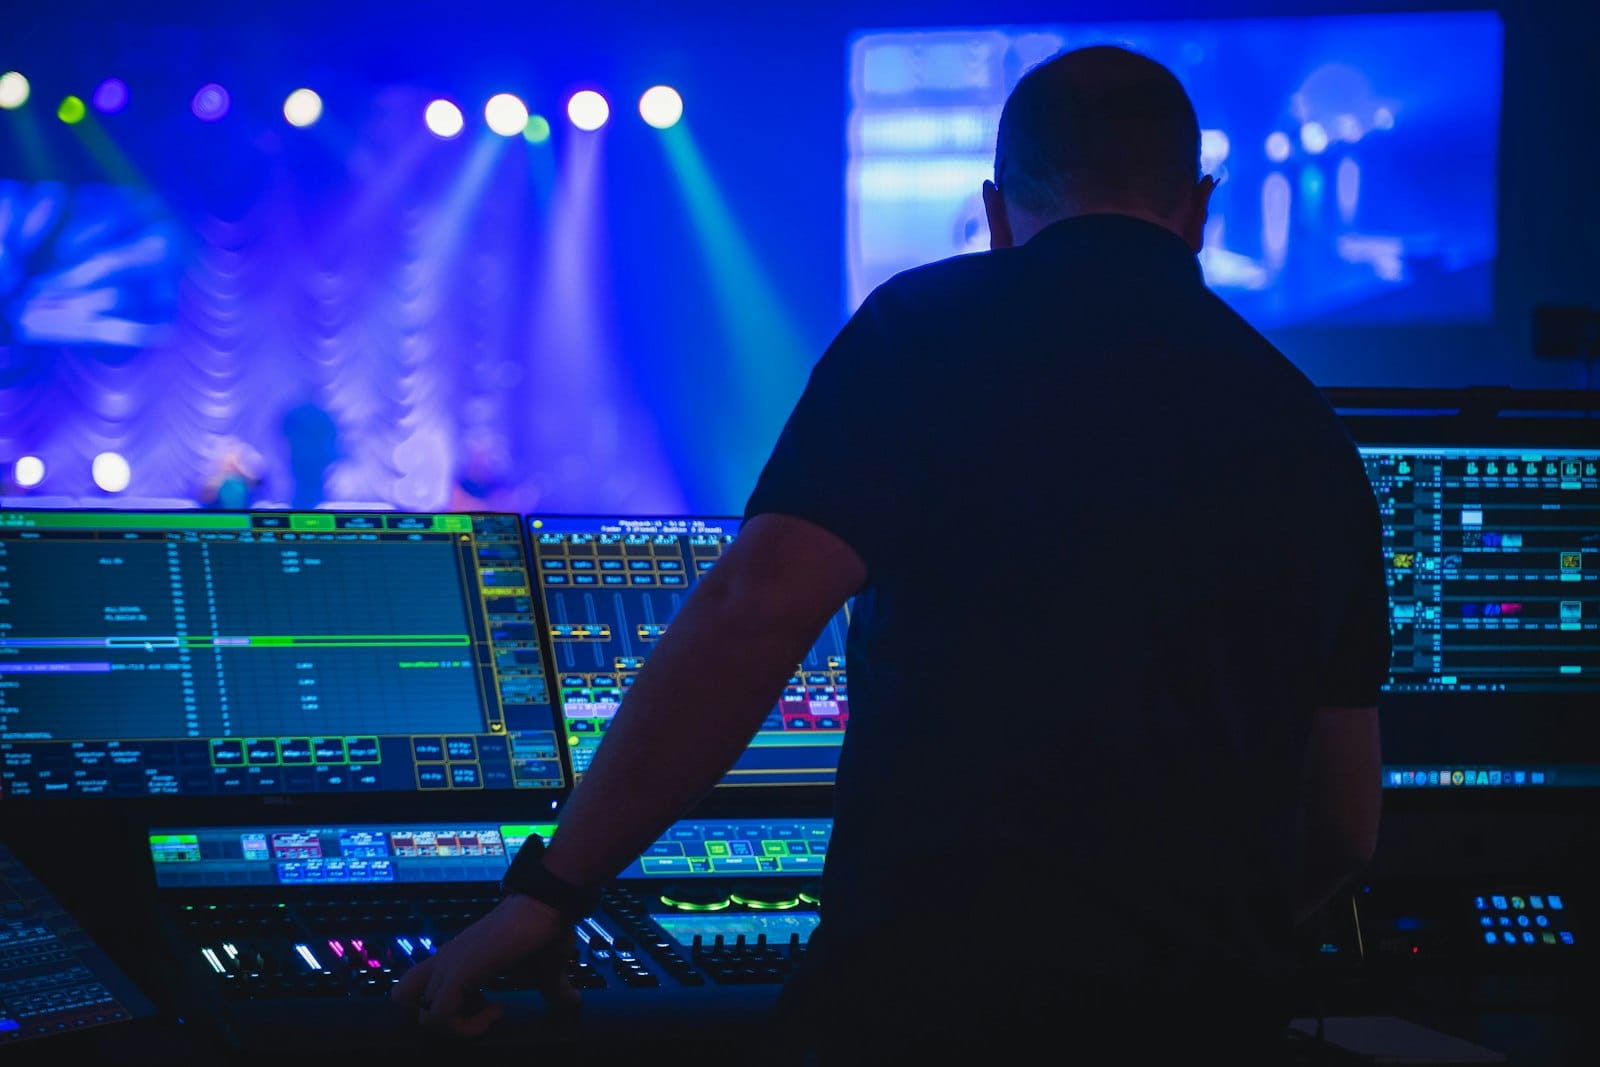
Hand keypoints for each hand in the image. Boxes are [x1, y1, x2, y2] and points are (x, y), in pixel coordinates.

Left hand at [391, 893, 580, 1037]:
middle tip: (473, 1013)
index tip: (487, 1007)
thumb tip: (574, 1005)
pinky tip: (497, 1010)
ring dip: (458, 1029)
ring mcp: (449, 966)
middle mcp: (445, 961)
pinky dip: (467, 1028)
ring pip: (422, 1017)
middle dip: (437, 1019)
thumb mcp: (546, 972)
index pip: (417, 988)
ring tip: (491, 1013)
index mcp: (457, 958)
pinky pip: (440, 1018)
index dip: (446, 1009)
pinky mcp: (459, 973)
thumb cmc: (546, 932)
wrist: (548, 906)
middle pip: (402, 997)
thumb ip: (554, 990)